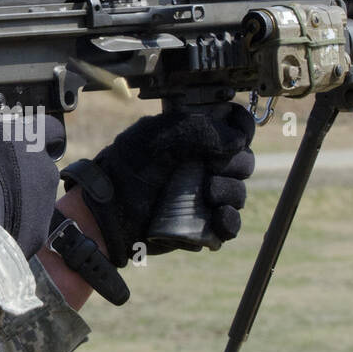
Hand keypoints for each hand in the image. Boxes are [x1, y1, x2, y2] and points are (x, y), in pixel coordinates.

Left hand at [67, 103, 254, 265]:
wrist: (108, 212)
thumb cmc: (126, 170)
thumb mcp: (158, 137)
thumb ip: (200, 129)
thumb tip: (238, 139)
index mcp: (194, 137)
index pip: (234, 127)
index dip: (242, 129)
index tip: (238, 136)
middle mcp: (203, 164)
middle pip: (244, 161)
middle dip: (234, 165)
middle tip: (211, 169)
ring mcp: (204, 195)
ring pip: (238, 193)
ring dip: (230, 192)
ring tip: (207, 194)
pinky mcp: (202, 224)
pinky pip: (230, 224)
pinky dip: (229, 220)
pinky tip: (217, 216)